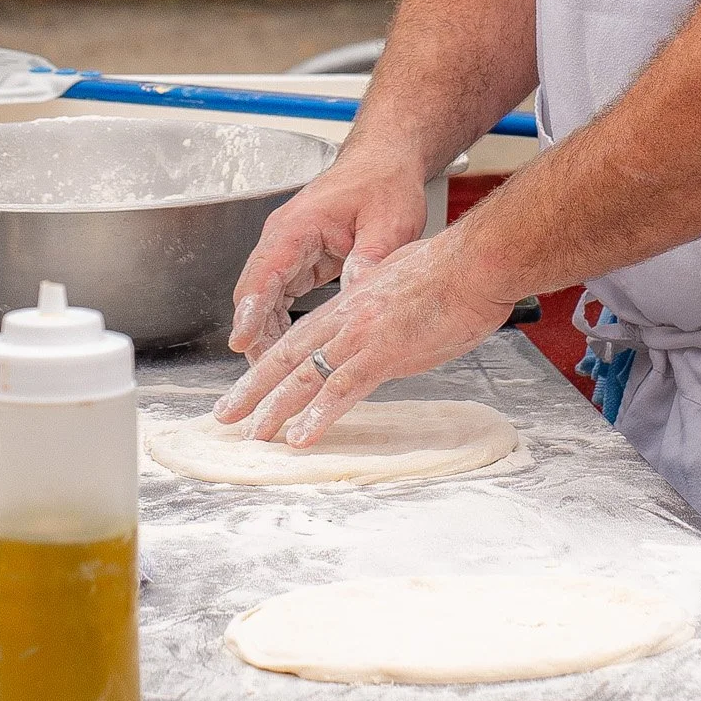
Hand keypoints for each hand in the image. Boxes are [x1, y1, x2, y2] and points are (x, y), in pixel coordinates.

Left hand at [214, 223, 516, 445]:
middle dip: (252, 390)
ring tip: (253, 435)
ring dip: (274, 409)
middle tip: (225, 416)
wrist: (475, 263)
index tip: (248, 385)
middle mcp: (345, 319)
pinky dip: (319, 415)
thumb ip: (380, 311)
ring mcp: (360, 336)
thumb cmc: (452, 273)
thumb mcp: (400, 286)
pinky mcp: (382, 353)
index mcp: (349, 304)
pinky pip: (342, 390)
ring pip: (304, 377)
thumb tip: (379, 330)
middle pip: (287, 358)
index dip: (269, 364)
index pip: (298, 339)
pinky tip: (301, 437)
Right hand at [225, 146, 430, 367]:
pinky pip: (279, 297)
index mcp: (298, 225)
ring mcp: (289, 249)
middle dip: (253, 332)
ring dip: (264, 332)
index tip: (240, 339)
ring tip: (271, 370)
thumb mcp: (388, 223)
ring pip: (263, 298)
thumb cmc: (384, 183)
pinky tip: (287, 348)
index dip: (250, 310)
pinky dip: (279, 323)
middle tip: (261, 372)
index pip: (264, 273)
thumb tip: (358, 299)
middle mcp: (284, 238)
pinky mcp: (300, 260)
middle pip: (254, 292)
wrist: (386, 163)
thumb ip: (370, 260)